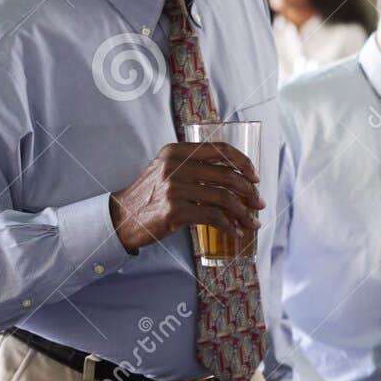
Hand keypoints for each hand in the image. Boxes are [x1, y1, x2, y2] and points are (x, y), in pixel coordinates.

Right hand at [107, 142, 263, 251]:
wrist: (122, 217)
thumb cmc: (151, 195)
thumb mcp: (167, 169)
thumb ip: (193, 165)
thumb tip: (236, 176)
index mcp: (176, 151)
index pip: (219, 149)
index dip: (243, 162)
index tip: (256, 177)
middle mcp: (175, 165)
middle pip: (227, 176)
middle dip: (249, 191)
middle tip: (259, 203)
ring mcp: (174, 188)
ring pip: (224, 198)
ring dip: (244, 212)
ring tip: (253, 222)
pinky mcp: (174, 211)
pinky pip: (213, 217)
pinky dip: (229, 225)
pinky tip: (235, 232)